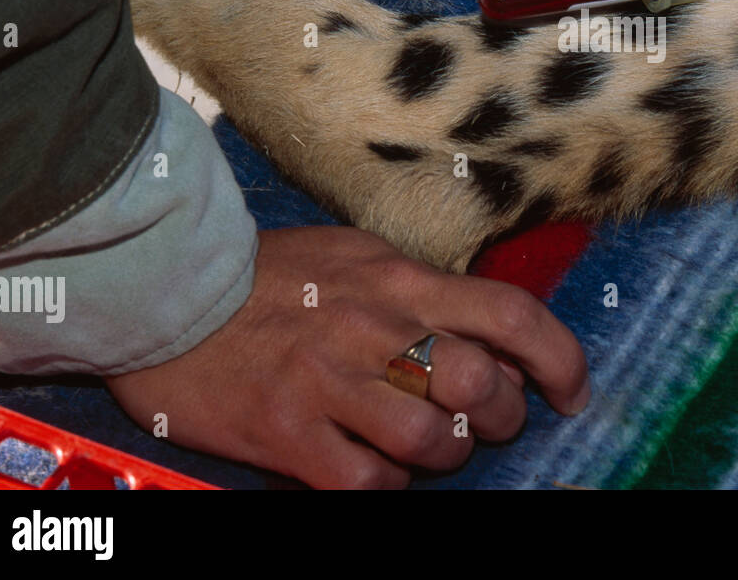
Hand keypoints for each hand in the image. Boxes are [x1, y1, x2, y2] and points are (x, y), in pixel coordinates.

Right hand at [106, 226, 588, 487]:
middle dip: (505, 416)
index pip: (511, 313)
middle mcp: (373, 327)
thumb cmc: (270, 275)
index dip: (560, 358)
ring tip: (431, 444)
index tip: (572, 390)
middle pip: (483, 385)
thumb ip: (424, 292)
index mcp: (398, 279)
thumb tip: (496, 339)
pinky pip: (371, 481)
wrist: (166, 294)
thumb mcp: (356, 256)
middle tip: (492, 422)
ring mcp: (328, 383)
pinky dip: (388, 482)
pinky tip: (375, 463)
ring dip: (449, 454)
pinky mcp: (286, 434)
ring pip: (435, 442)